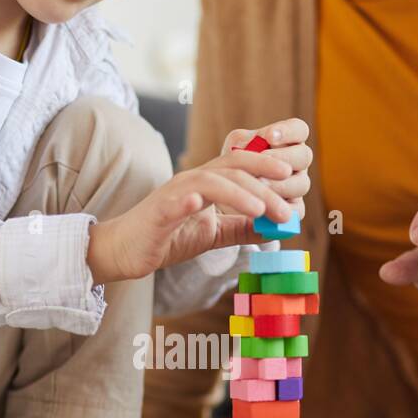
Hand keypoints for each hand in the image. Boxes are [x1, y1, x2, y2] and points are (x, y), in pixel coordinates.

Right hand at [87, 118, 310, 283]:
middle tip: (287, 204)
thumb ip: (240, 228)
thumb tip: (273, 227)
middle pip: (233, 170)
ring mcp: (173, 195)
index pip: (241, 166)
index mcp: (206, 183)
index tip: (292, 179)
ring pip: (211, 182)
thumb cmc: (167, 239)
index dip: (267, 167)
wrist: (125, 250)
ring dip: (239, 194)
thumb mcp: (212, 233)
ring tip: (262, 210)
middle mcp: (191, 181)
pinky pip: (174, 203)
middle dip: (264, 183)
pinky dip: (189, 201)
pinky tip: (202, 205)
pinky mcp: (157, 213)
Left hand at [218, 120, 311, 219]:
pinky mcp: (294, 210)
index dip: (288, 131)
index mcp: (288, 142)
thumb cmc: (234, 165)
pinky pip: (296, 210)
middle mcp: (297, 163)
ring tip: (258, 184)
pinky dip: (280, 208)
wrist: (228, 196)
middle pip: (304, 156)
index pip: (299, 130)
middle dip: (283, 157)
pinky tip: (264, 206)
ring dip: (279, 184)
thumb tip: (254, 143)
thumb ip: (244, 141)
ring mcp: (298, 186)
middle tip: (262, 160)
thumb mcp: (235, 147)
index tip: (269, 137)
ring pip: (301, 183)